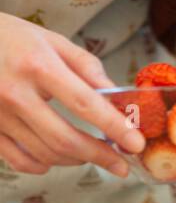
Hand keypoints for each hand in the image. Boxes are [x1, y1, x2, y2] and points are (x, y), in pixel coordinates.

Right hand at [0, 15, 145, 176]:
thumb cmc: (13, 38)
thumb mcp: (52, 41)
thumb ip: (86, 66)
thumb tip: (115, 95)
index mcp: (38, 66)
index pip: (84, 103)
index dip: (113, 126)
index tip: (136, 143)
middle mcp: (16, 94)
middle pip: (64, 138)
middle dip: (99, 155)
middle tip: (122, 164)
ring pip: (44, 153)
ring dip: (76, 160)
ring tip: (93, 155)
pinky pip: (18, 160)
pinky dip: (43, 165)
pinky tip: (58, 159)